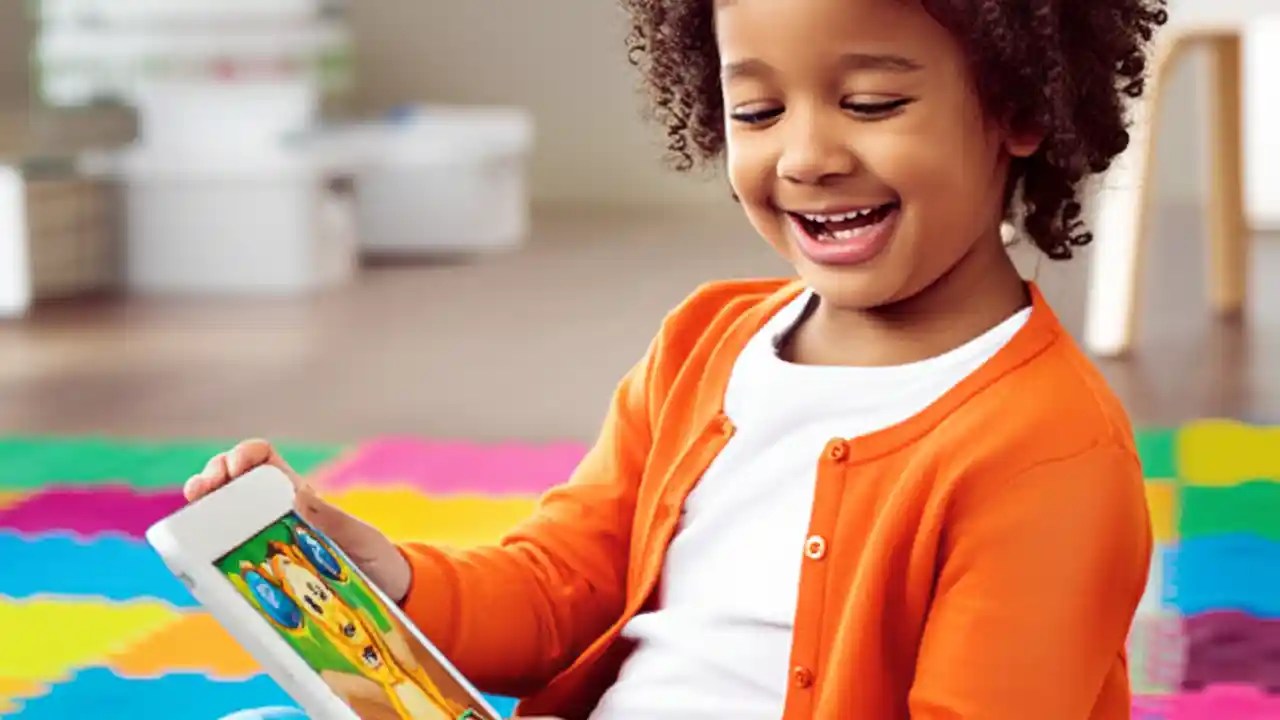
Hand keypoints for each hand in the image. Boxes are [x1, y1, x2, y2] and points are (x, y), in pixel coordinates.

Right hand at [184, 439, 412, 602]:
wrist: (388, 595)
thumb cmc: (376, 559)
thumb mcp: (359, 537)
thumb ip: (332, 519)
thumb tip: (297, 494)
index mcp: (300, 498)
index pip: (265, 462)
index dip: (246, 455)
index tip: (237, 464)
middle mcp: (277, 516)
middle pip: (234, 486)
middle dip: (213, 477)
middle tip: (202, 489)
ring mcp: (265, 544)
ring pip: (223, 519)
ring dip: (203, 509)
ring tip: (192, 510)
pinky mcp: (259, 574)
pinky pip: (226, 559)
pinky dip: (205, 552)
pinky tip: (195, 555)